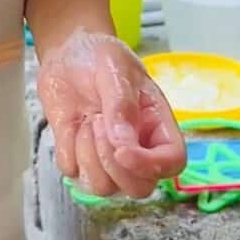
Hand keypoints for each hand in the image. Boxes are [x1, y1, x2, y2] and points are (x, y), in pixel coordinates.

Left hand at [37, 30, 185, 198]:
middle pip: (138, 188)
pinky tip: (73, 122)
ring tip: (88, 118)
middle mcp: (136, 149)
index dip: (151, 166)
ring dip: (89, 153)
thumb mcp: (117, 69)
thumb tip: (122, 144)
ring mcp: (106, 157)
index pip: (172, 162)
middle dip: (113, 162)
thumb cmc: (101, 57)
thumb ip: (122, 104)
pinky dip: (68, 147)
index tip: (122, 150)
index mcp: (157, 126)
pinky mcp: (77, 155)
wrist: (69, 51)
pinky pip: (72, 171)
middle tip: (98, 121)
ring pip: (103, 187)